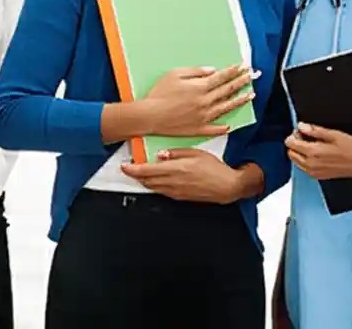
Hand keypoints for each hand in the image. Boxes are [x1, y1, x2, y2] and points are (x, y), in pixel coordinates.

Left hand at [119, 148, 241, 202]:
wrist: (226, 186)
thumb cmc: (214, 168)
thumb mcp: (195, 153)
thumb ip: (176, 153)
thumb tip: (160, 155)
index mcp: (175, 169)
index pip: (146, 171)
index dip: (132, 169)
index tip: (124, 166)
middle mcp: (172, 182)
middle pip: (146, 180)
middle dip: (135, 175)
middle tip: (129, 168)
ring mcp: (175, 192)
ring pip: (153, 187)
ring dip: (144, 181)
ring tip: (140, 174)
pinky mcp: (180, 197)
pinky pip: (162, 192)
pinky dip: (155, 186)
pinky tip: (155, 181)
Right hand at [140, 64, 256, 136]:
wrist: (150, 115)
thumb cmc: (159, 93)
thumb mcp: (175, 74)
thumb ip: (195, 71)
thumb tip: (212, 71)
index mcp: (200, 87)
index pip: (222, 77)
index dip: (234, 71)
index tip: (243, 66)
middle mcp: (205, 102)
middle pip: (227, 90)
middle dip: (241, 82)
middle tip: (252, 76)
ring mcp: (203, 117)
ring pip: (225, 108)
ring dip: (239, 101)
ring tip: (250, 96)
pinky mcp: (198, 129)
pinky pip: (214, 129)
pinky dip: (222, 127)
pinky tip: (229, 125)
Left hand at [285, 123, 351, 179]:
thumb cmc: (351, 149)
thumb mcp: (333, 134)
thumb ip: (314, 130)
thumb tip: (301, 126)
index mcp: (313, 152)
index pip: (290, 143)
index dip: (294, 135)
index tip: (301, 131)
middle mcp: (311, 164)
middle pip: (290, 153)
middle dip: (295, 144)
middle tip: (306, 137)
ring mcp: (313, 172)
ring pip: (295, 161)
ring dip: (299, 152)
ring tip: (313, 146)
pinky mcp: (317, 176)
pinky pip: (303, 168)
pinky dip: (305, 160)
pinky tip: (317, 154)